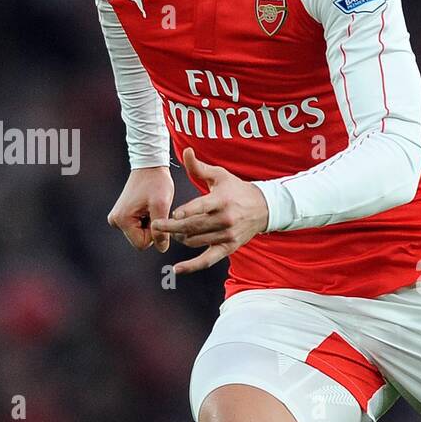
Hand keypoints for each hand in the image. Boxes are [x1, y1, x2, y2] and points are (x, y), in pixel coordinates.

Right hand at [107, 166, 174, 251]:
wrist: (149, 166)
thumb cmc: (156, 183)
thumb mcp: (161, 205)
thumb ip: (160, 228)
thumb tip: (162, 249)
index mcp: (122, 220)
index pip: (142, 244)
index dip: (155, 234)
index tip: (157, 215)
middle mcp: (115, 221)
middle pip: (140, 240)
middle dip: (152, 229)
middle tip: (155, 209)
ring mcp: (117, 219)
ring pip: (140, 235)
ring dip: (150, 224)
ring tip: (151, 206)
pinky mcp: (122, 216)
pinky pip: (138, 228)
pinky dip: (147, 220)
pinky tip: (148, 206)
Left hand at [151, 146, 269, 275]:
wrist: (263, 208)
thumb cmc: (236, 189)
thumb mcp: (220, 176)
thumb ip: (199, 168)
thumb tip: (185, 152)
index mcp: (221, 201)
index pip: (201, 208)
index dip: (186, 213)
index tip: (173, 216)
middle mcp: (225, 220)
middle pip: (193, 227)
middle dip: (172, 228)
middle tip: (156, 226)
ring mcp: (227, 235)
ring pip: (195, 241)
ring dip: (180, 238)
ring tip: (173, 232)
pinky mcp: (228, 248)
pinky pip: (207, 259)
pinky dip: (192, 266)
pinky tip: (176, 269)